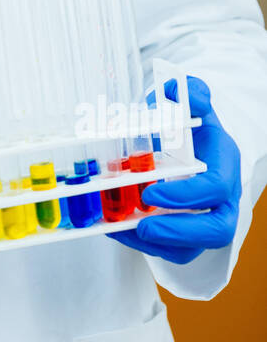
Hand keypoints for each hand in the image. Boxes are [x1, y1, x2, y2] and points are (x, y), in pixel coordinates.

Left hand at [108, 76, 240, 264]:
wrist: (194, 142)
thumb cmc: (192, 124)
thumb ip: (189, 92)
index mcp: (225, 164)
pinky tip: (115, 228)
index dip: (187, 195)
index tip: (152, 193)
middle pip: (216, 229)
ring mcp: (206, 219)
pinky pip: (171, 251)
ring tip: (120, 229)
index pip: (216, 187)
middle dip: (179, 233)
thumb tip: (178, 91)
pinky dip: (142, 245)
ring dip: (155, 244)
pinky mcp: (186, 233)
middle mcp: (223, 199)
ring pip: (192, 249)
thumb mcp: (191, 101)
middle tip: (142, 226)